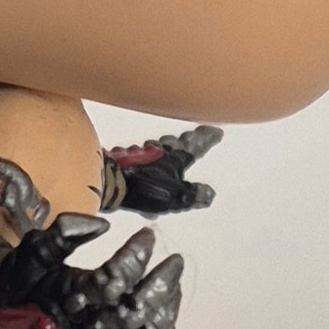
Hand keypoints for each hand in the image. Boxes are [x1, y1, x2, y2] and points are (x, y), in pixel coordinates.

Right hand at [0, 216, 183, 328]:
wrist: (7, 325)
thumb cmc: (23, 285)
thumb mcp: (34, 250)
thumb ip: (63, 234)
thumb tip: (101, 225)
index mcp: (71, 296)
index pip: (113, 278)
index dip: (136, 255)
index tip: (147, 235)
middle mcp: (88, 324)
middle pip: (136, 309)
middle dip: (161, 282)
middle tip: (174, 259)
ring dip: (166, 306)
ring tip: (174, 281)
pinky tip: (167, 312)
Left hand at [104, 124, 221, 215]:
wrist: (110, 182)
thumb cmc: (145, 189)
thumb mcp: (176, 197)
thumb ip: (194, 195)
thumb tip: (210, 193)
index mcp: (176, 158)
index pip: (196, 146)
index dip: (207, 138)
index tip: (217, 132)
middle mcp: (159, 151)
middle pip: (176, 142)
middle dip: (186, 139)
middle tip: (194, 136)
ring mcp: (141, 153)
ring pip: (157, 146)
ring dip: (165, 146)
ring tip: (170, 146)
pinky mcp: (125, 159)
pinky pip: (140, 156)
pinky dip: (146, 158)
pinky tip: (142, 163)